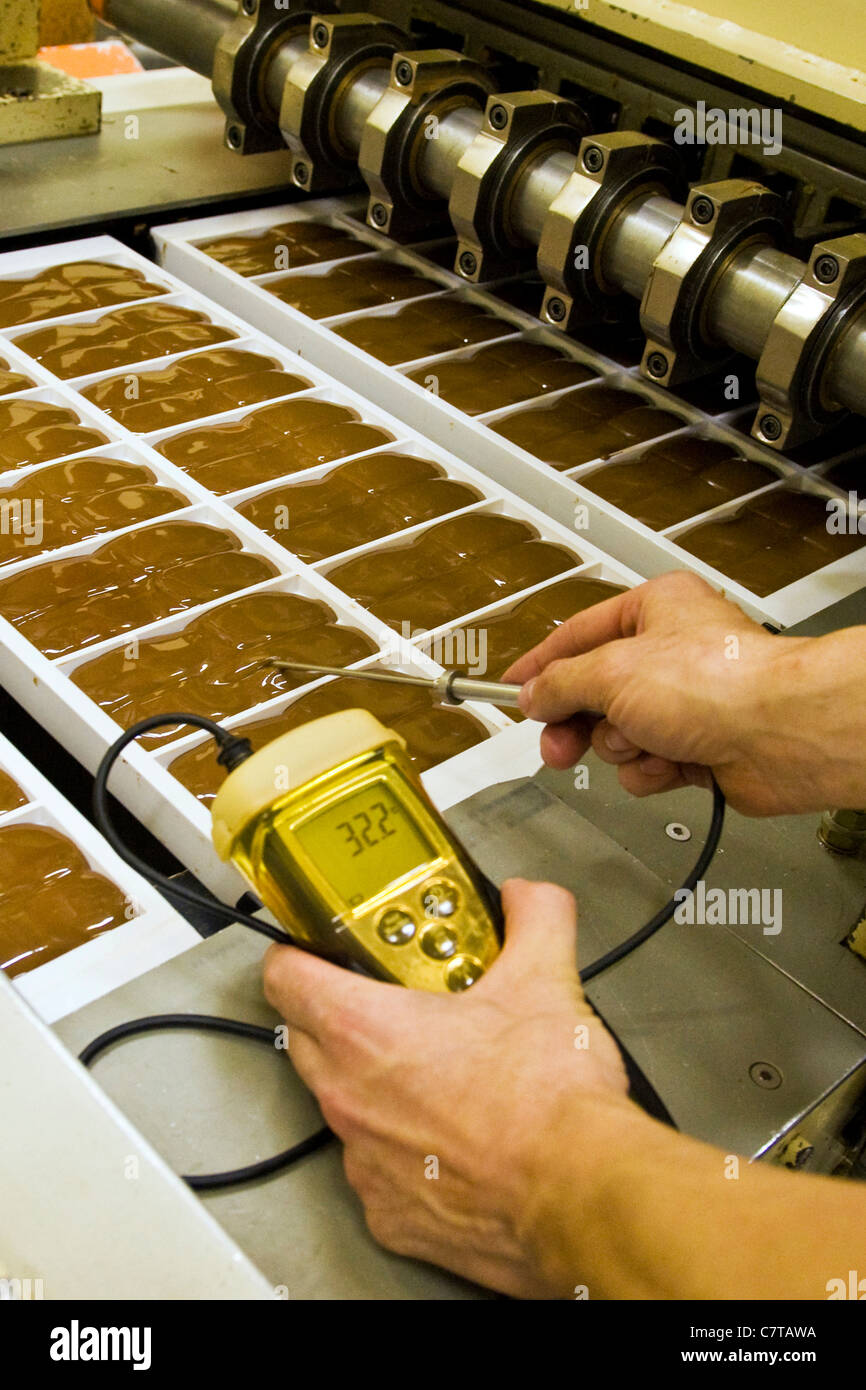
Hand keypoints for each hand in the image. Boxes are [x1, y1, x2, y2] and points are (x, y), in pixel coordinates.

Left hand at [263, 879, 633, 1297]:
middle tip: (396, 1001)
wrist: (578, 1193)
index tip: (318, 948)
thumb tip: (529, 899)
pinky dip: (405, 1152)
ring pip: (345, 1108)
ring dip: (376, 1086)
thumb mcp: (546, 978)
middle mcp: (348, 1099)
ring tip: (438, 1070)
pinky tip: (454, 1137)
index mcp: (364, 1033)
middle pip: (306, 1040)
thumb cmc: (547, 1101)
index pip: (284, 976)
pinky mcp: (389, 1217)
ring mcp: (364, 1163)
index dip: (297, 953)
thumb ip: (534, 918)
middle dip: (339, 1015)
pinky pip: (377, 1170)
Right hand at [504, 570, 861, 816]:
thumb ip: (560, 684)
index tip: (511, 689)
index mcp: (654, 609)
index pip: (576, 636)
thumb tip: (534, 695)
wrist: (779, 734)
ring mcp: (686, 702)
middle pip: (595, 692)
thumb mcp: (611, 672)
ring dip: (623, 747)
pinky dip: (652, 769)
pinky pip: (647, 764)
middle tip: (557, 744)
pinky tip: (672, 762)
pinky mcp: (698, 746)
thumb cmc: (717, 682)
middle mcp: (671, 651)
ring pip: (619, 735)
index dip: (539, 666)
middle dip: (578, 723)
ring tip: (644, 742)